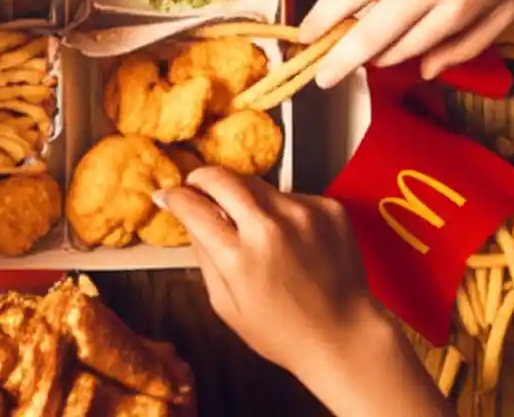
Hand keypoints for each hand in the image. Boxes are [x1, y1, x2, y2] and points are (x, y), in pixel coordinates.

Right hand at [158, 168, 378, 374]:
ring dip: (245, 197)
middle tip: (197, 188)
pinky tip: (290, 239)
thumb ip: (205, 257)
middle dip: (201, 178)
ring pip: (257, 184)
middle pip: (221, 177)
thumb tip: (188, 216)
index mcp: (239, 257)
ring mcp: (304, 213)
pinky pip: (290, 195)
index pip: (192, 206)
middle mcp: (270, 227)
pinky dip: (281, 210)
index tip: (167, 196)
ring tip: (253, 228)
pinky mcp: (329, 207)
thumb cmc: (282, 332)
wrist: (345, 336)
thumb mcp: (226, 306)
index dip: (174, 197)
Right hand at [299, 0, 513, 86]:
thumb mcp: (509, 11)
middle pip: (368, 28)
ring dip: (322, 15)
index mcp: (457, 7)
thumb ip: (466, 45)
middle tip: (318, 73)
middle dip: (337, 56)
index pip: (402, 46)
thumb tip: (425, 70)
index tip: (361, 68)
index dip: (378, 61)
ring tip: (305, 32)